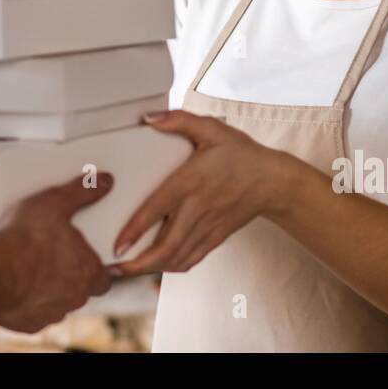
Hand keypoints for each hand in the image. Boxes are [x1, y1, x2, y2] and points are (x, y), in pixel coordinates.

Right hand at [0, 173, 114, 332]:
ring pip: (57, 303)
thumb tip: (104, 182)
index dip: (94, 266)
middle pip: (80, 290)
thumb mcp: (55, 202)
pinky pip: (33, 314)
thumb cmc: (23, 239)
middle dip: (69, 276)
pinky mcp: (28, 324)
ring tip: (30, 269)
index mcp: (87, 271)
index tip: (82, 256)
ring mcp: (51, 313)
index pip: (104, 277)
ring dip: (48, 290)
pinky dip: (27, 303)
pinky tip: (16, 285)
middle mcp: (74, 297)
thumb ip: (82, 193)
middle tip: (51, 257)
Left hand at [110, 111, 282, 276]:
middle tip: (115, 268)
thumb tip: (149, 118)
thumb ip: (178, 120)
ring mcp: (207, 227)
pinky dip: (172, 267)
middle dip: (138, 263)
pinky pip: (191, 259)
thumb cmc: (241, 155)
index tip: (118, 244)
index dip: (136, 229)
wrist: (272, 181)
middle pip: (166, 246)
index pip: (158, 209)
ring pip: (177, 258)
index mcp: (191, 182)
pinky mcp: (215, 237)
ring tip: (129, 270)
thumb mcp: (211, 128)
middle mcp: (197, 209)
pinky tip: (158, 266)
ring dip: (151, 269)